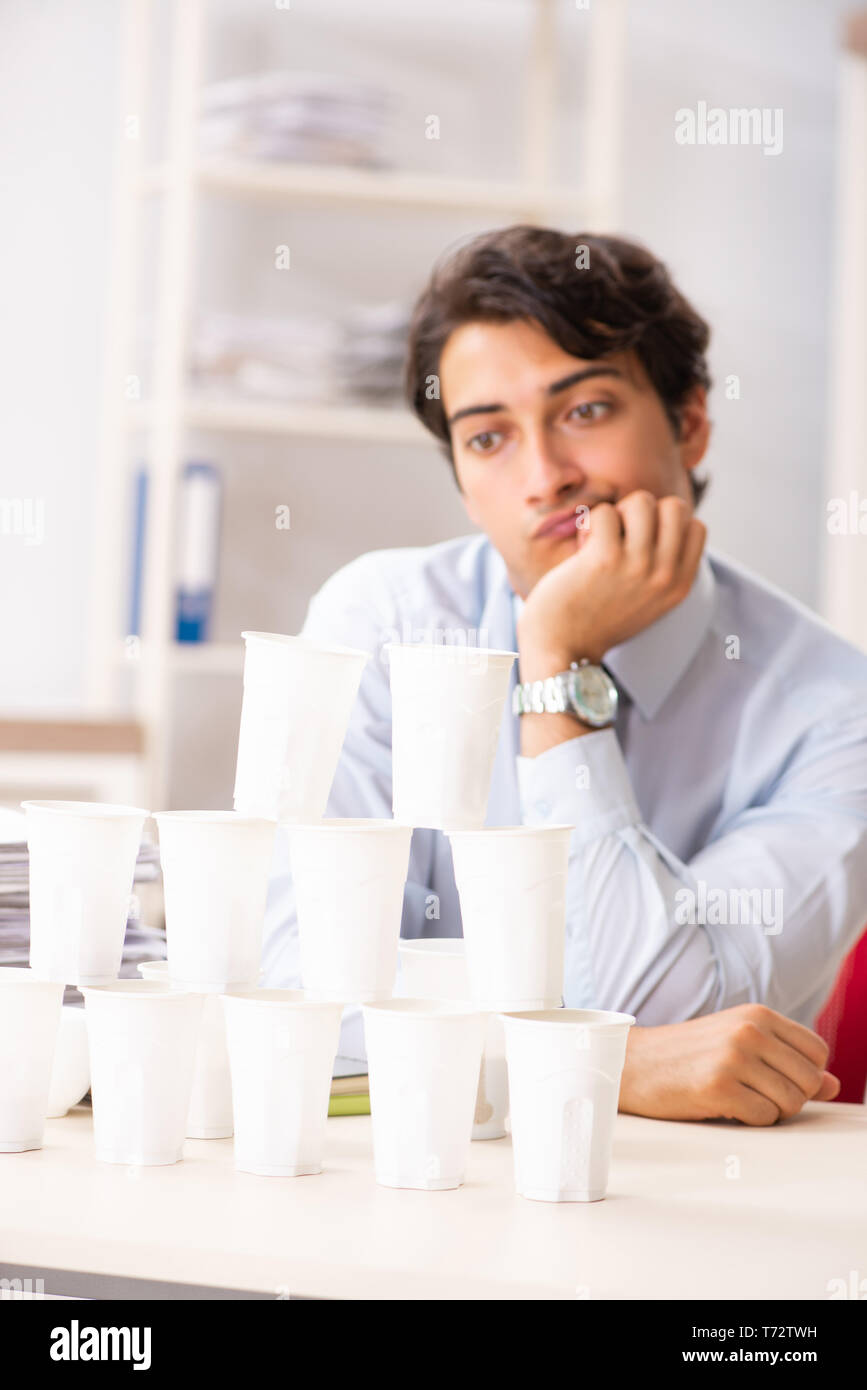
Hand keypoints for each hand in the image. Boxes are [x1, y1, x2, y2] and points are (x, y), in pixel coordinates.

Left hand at [517, 490, 706, 674]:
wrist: (562, 650)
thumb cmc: (597, 618)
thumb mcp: (647, 600)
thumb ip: (661, 566)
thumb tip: (661, 515)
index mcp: (679, 585)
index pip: (695, 526)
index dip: (665, 523)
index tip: (640, 542)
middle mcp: (665, 575)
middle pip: (673, 507)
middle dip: (644, 512)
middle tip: (620, 536)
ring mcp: (638, 566)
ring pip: (641, 501)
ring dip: (616, 513)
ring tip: (600, 540)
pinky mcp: (605, 558)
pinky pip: (605, 512)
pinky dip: (590, 523)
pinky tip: (582, 546)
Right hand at [618, 1004, 840, 1124]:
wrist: (634, 1063)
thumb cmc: (688, 1055)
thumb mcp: (739, 1044)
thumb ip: (787, 1060)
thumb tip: (833, 1084)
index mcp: (757, 1015)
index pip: (817, 1051)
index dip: (804, 1074)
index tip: (775, 1078)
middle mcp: (749, 1031)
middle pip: (808, 1080)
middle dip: (789, 1096)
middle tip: (755, 1093)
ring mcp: (734, 1058)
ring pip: (790, 1103)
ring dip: (770, 1111)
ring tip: (739, 1099)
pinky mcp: (718, 1087)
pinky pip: (765, 1118)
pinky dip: (751, 1120)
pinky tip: (725, 1107)